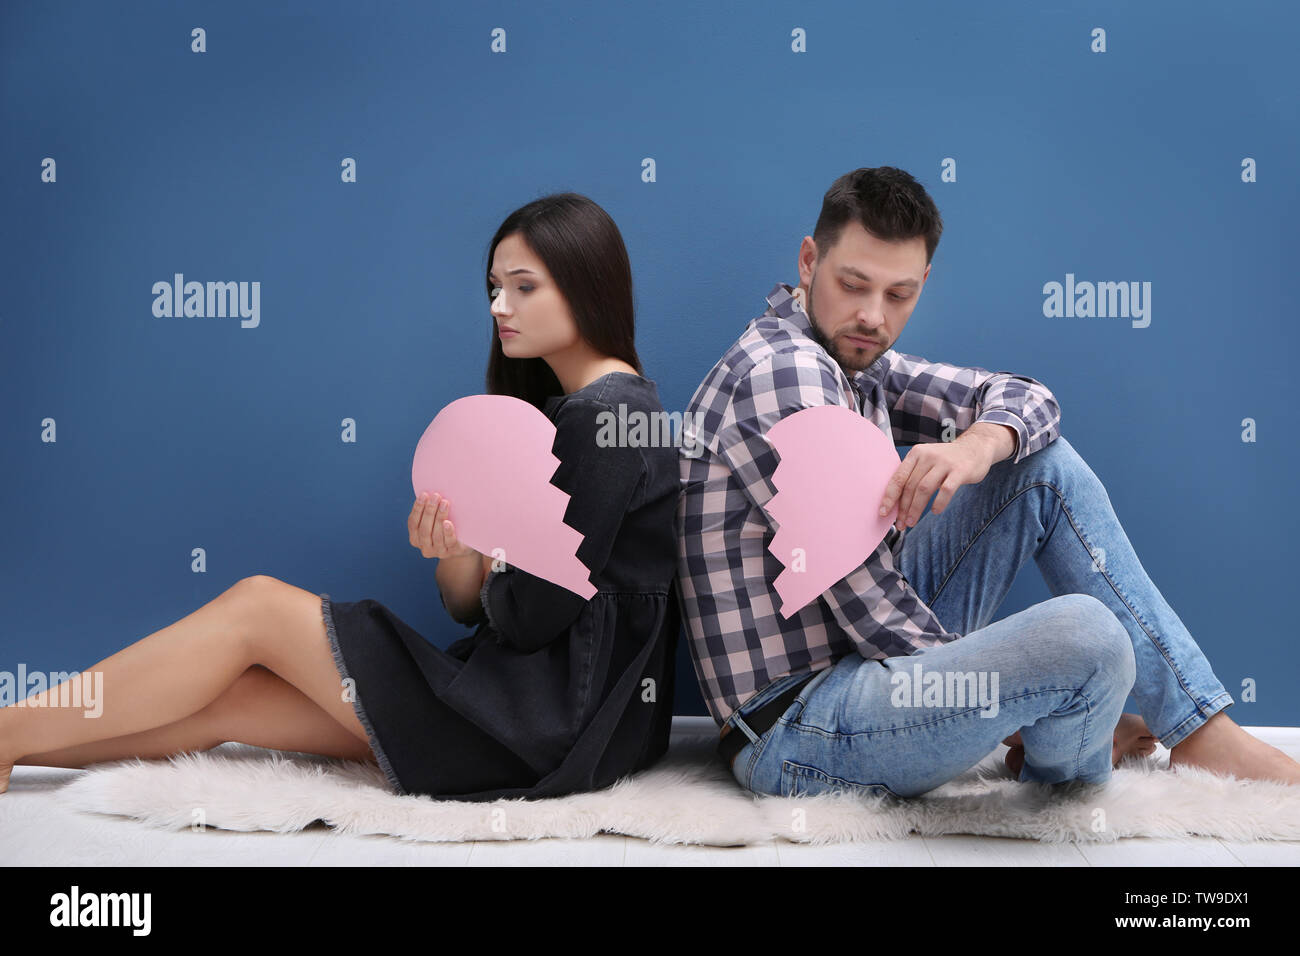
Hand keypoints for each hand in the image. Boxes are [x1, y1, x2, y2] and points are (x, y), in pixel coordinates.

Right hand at [409, 492, 475, 559]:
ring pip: (436, 535)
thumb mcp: (435, 518)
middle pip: (424, 529)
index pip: (413, 523)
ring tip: (445, 503)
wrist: (464, 542)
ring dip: (439, 517)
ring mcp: (438, 552)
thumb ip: (430, 509)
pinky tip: (448, 522)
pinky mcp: (453, 552)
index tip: (424, 494)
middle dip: (429, 511)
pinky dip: (447, 532)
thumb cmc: (446, 525)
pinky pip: (449, 541)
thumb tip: (429, 491)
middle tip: (436, 496)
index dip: (417, 509)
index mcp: (416, 538)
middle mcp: (425, 547)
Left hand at [879, 440, 994, 531]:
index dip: (889, 497)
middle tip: (900, 524)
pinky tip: (935, 511)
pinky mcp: (960, 471)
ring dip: (916, 508)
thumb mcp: (927, 461)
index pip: (898, 478)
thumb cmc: (946, 460)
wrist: (975, 448)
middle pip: (910, 486)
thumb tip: (896, 503)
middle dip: (903, 508)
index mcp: (916, 454)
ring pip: (924, 489)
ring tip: (912, 522)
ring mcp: (944, 463)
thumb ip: (913, 476)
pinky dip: (939, 503)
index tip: (883, 513)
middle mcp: (928, 456)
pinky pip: (946, 490)